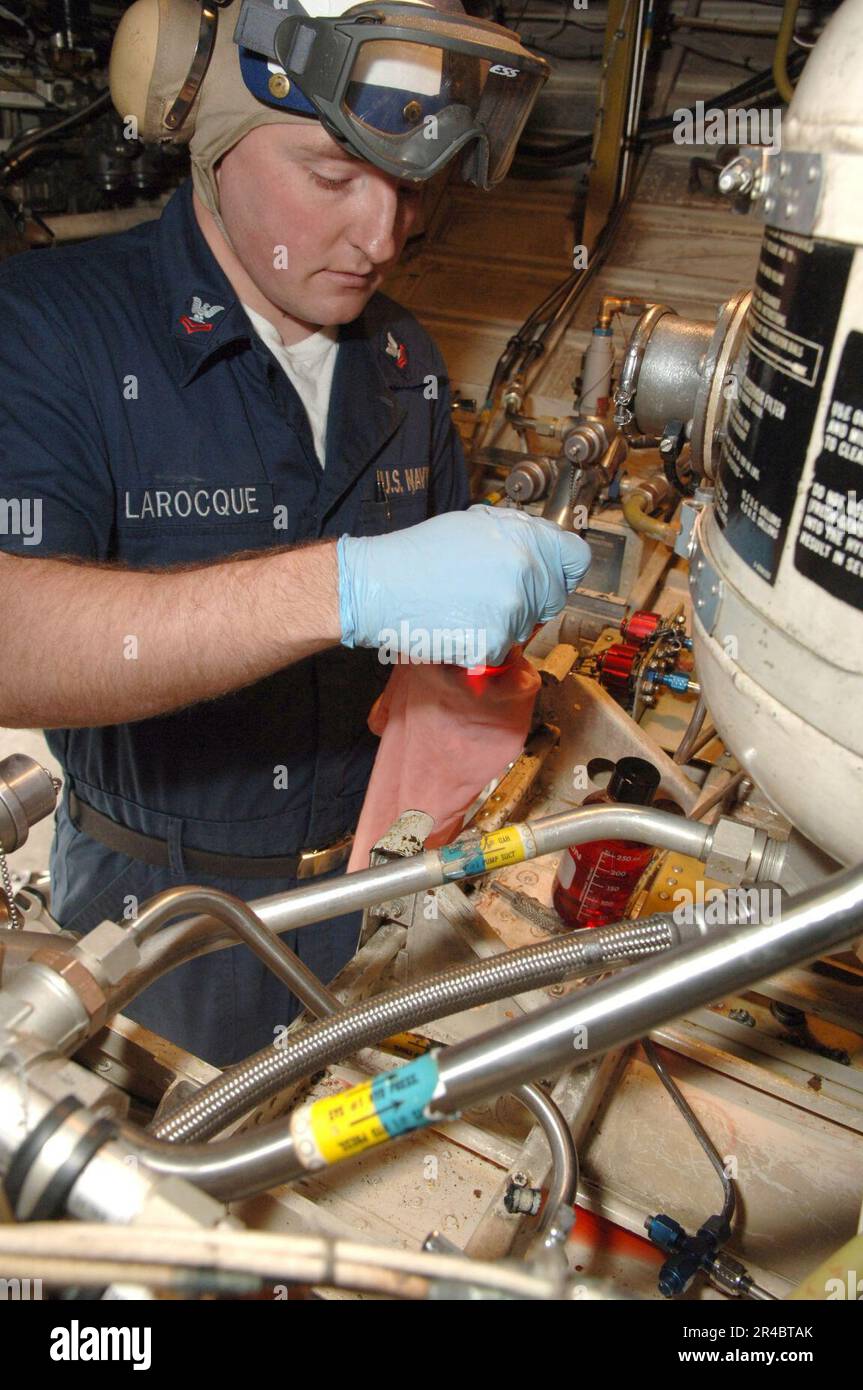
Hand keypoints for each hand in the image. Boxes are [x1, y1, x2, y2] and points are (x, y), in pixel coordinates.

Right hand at [337, 505, 590, 666]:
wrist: (382, 587)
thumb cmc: (420, 556)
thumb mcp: (475, 525)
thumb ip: (517, 536)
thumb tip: (543, 546)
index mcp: (524, 540)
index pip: (575, 558)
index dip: (564, 567)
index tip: (554, 574)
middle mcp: (525, 574)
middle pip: (552, 598)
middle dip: (529, 599)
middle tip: (489, 593)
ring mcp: (512, 611)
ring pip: (526, 626)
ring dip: (503, 623)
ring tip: (466, 605)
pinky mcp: (495, 642)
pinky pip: (502, 649)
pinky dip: (483, 644)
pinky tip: (459, 625)